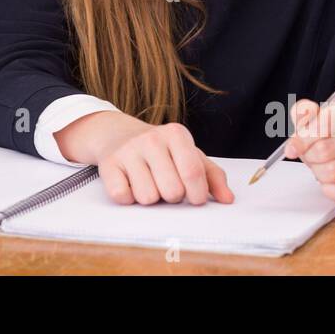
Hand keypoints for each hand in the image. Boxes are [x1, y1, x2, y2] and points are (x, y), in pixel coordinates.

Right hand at [67, 113, 233, 205]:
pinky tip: (130, 184)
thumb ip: (212, 177)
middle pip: (172, 190)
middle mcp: (151, 138)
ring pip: (148, 197)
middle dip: (172, 196)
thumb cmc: (162, 150)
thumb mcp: (190, 155)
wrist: (119, 135)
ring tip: (148, 182)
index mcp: (176, 134)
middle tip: (167, 185)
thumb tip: (227, 199)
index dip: (197, 194)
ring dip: (150, 197)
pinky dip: (129, 197)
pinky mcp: (108, 164)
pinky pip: (123, 196)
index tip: (195, 197)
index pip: (194, 173)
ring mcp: (128, 151)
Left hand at [284, 96, 334, 201]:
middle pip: (325, 150)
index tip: (296, 144)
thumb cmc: (328, 130)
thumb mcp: (312, 117)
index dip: (305, 137)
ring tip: (319, 166)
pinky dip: (330, 189)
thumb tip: (294, 144)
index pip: (325, 122)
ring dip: (318, 172)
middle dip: (309, 155)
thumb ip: (301, 117)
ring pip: (334, 172)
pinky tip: (328, 181)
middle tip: (310, 155)